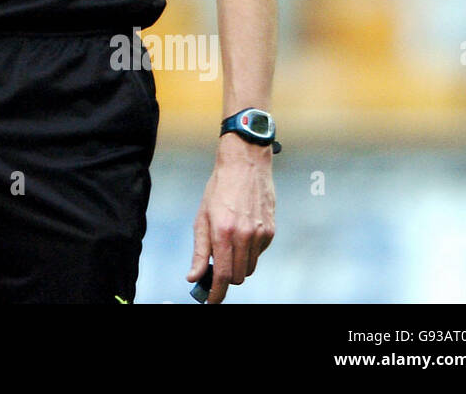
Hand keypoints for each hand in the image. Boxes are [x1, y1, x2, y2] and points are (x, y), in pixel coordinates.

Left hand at [186, 134, 274, 303]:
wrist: (245, 165)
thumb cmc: (218, 189)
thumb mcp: (202, 217)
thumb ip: (199, 250)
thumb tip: (194, 276)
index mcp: (223, 232)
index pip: (223, 275)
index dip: (216, 292)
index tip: (211, 301)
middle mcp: (244, 236)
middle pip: (238, 276)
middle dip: (226, 278)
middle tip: (215, 269)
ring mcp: (261, 234)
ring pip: (250, 268)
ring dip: (238, 266)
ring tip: (228, 246)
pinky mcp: (271, 231)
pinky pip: (258, 254)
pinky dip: (249, 252)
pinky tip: (241, 234)